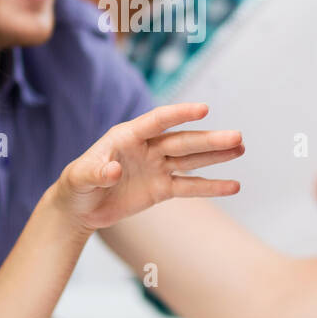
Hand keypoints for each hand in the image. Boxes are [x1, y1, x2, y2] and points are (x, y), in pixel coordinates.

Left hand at [53, 102, 241, 232]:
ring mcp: (157, 167)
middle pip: (182, 142)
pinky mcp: (161, 189)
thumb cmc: (75, 185)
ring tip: (241, 148)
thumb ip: (96, 172)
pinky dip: (210, 186)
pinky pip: (189, 187)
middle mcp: (147, 147)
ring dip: (216, 155)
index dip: (180, 114)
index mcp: (126, 136)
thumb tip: (115, 171)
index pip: (157, 121)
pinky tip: (233, 185)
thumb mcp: (79, 178)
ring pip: (191, 160)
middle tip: (237, 136)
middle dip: (209, 140)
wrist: (79, 208)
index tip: (204, 109)